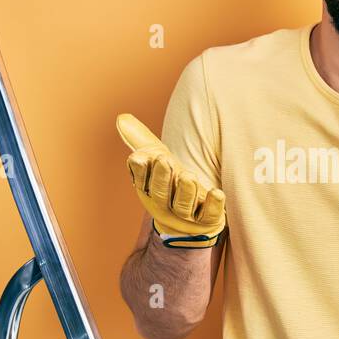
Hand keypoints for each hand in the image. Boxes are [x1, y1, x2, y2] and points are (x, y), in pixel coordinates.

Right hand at [115, 113, 225, 248]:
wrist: (189, 221)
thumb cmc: (170, 183)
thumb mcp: (156, 160)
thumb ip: (142, 140)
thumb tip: (122, 118)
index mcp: (148, 189)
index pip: (141, 180)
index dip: (140, 170)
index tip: (141, 157)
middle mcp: (163, 203)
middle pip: (159, 193)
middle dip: (161, 177)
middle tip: (164, 160)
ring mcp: (184, 215)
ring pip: (183, 205)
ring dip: (185, 190)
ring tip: (188, 176)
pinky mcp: (206, 221)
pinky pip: (208, 215)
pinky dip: (213, 205)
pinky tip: (217, 192)